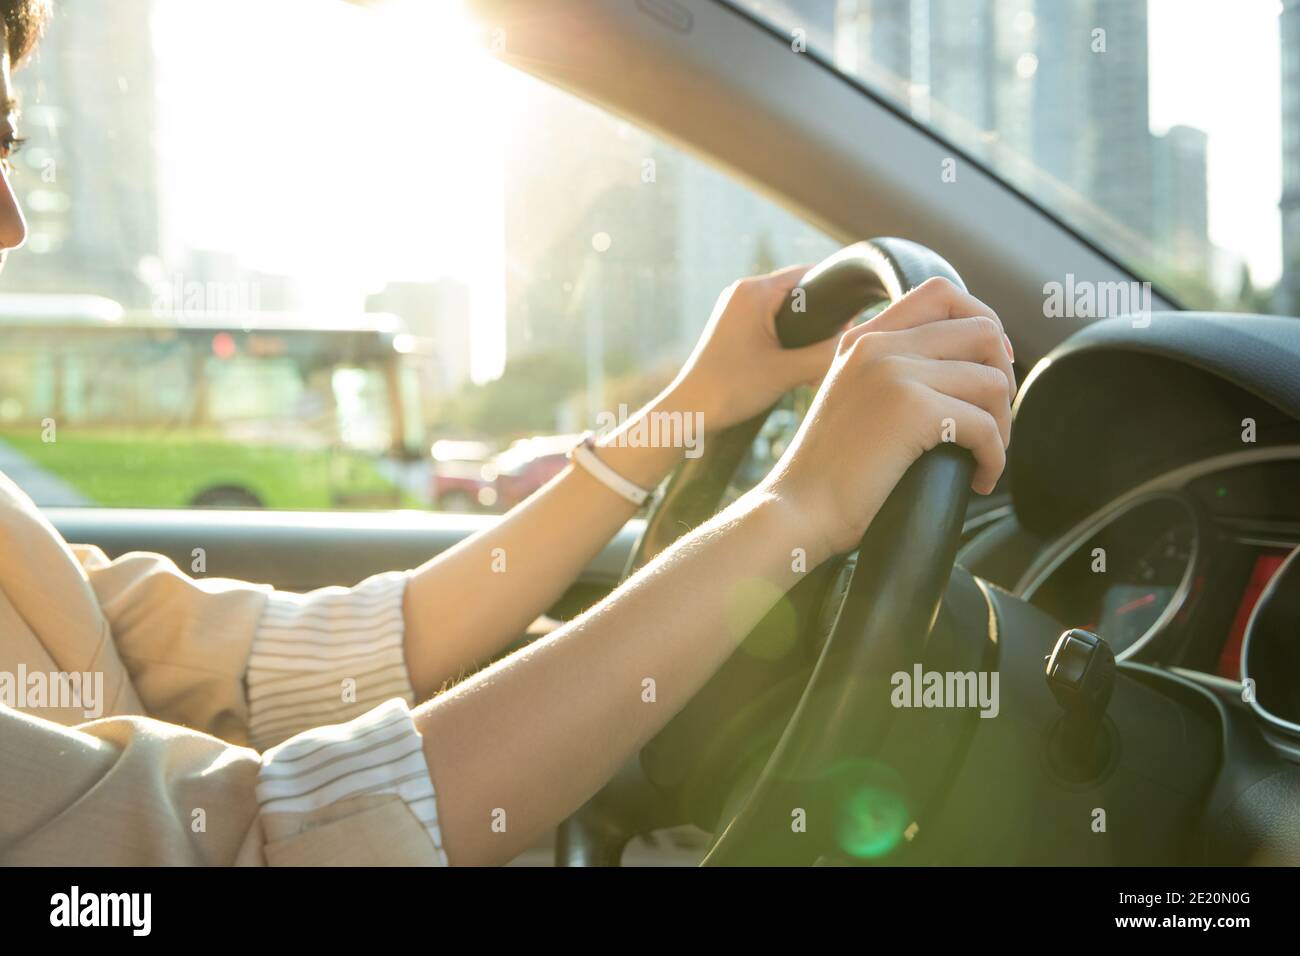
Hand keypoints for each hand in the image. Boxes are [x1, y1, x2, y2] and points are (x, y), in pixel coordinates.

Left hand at [667, 265, 840, 431]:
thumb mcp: (787, 372)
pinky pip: (772, 326)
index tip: (853, 325)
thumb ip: (825, 354)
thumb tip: (858, 343)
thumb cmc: (730, 389)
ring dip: (805, 338)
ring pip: (787, 314)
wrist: (687, 411)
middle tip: (834, 352)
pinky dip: (788, 344)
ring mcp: (736, 310)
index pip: (810, 275)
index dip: (836, 297)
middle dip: (820, 324)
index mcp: (754, 292)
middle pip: (799, 294)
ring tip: (814, 368)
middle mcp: (743, 293)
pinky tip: (797, 372)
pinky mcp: (734, 329)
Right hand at [758, 277, 1016, 557]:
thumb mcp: (853, 402)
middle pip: (982, 328)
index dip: (982, 322)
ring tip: (985, 456)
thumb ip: (890, 374)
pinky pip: (986, 426)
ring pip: (992, 381)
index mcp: (862, 339)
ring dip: (1003, 425)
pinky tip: (978, 479)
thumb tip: (965, 370)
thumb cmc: (828, 474)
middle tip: (995, 418)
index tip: (990, 365)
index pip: (942, 292)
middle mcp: (878, 345)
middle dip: (1005, 373)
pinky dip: (994, 457)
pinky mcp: (912, 410)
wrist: (796, 510)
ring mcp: (894, 373)